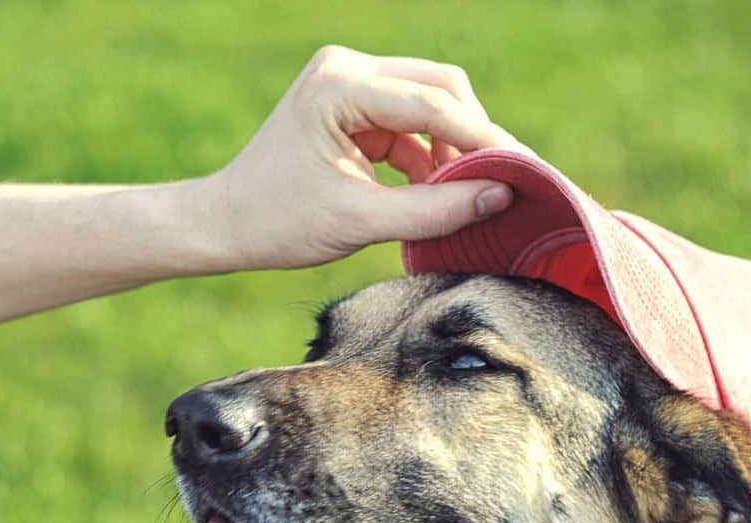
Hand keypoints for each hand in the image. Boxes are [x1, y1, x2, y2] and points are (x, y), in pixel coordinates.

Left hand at [199, 45, 523, 268]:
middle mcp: (347, 70)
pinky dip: (428, 157)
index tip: (521, 172)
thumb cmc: (280, 223)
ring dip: (451, 149)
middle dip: (473, 136)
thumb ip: (434, 210)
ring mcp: (351, 85)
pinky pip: (410, 125)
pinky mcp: (354, 108)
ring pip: (430, 104)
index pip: (433, 102)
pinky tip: (436, 192)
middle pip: (440, 87)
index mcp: (341, 86)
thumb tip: (499, 197)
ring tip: (464, 196)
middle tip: (500, 182)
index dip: (483, 139)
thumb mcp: (361, 222)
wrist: (229, 224)